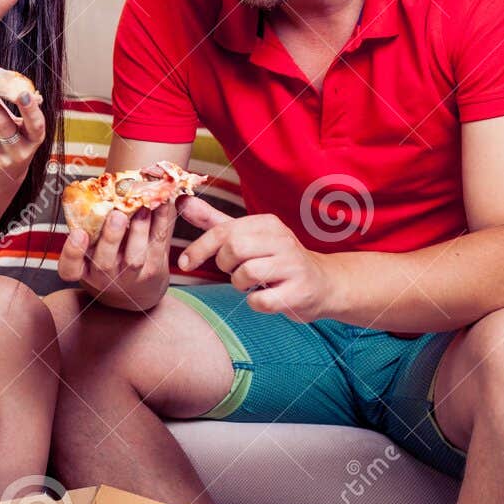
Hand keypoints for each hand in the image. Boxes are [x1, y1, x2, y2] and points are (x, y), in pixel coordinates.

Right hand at [57, 198, 179, 311]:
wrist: (136, 286)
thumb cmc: (107, 255)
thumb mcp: (91, 246)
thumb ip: (90, 224)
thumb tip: (98, 187)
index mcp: (82, 269)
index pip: (69, 268)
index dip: (72, 252)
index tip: (78, 233)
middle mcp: (103, 277)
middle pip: (104, 262)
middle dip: (112, 237)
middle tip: (117, 214)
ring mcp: (129, 277)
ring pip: (134, 257)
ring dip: (140, 230)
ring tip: (143, 207)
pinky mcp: (152, 271)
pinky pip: (157, 246)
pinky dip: (161, 223)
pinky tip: (163, 204)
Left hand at [177, 198, 338, 321]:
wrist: (322, 284)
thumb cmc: (275, 259)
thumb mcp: (246, 236)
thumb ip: (213, 221)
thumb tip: (181, 201)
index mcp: (267, 223)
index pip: (223, 230)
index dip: (199, 248)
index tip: (185, 263)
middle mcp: (283, 239)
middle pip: (233, 250)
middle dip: (225, 265)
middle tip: (235, 270)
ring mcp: (294, 265)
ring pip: (246, 274)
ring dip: (240, 284)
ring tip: (252, 282)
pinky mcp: (299, 291)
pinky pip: (261, 300)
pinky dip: (255, 302)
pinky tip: (266, 296)